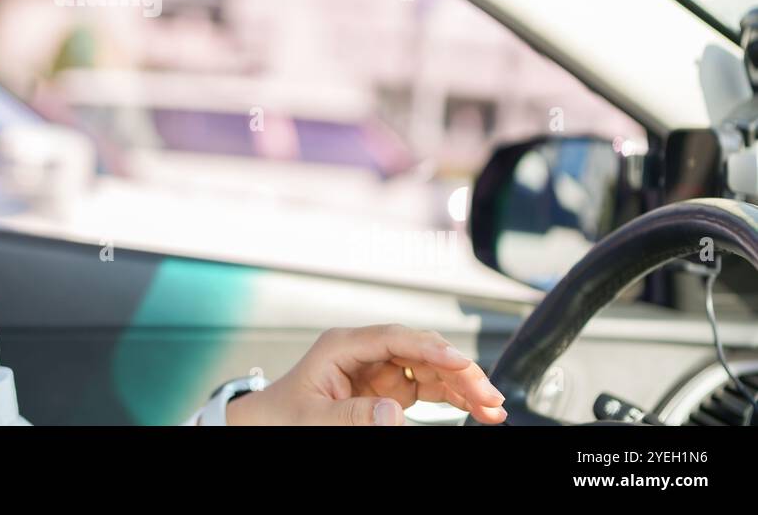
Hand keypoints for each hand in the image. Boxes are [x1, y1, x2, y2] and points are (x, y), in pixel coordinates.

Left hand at [224, 323, 507, 424]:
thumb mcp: (312, 418)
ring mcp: (379, 368)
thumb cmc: (283, 415)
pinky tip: (475, 407)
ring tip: (492, 406)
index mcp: (341, 346)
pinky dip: (451, 396)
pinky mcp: (387, 387)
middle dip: (457, 369)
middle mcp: (364, 351)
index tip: (459, 362)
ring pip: (429, 367)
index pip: (393, 338)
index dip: (429, 347)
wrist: (269, 422)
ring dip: (461, 384)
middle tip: (488, 395)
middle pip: (419, 349)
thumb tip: (394, 413)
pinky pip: (426, 386)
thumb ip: (351, 416)